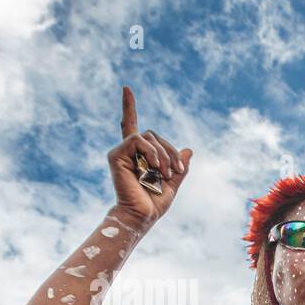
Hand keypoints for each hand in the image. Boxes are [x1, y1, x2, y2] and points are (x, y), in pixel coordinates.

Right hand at [107, 86, 191, 229]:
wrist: (142, 216)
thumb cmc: (154, 203)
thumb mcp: (173, 183)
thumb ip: (180, 166)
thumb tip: (188, 150)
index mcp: (140, 156)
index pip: (134, 127)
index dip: (128, 107)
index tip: (126, 88)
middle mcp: (129, 151)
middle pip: (154, 135)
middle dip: (171, 152)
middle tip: (176, 171)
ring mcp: (121, 152)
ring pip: (149, 137)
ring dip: (164, 155)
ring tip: (166, 174)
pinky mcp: (116, 154)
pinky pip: (138, 140)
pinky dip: (152, 152)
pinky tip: (155, 167)